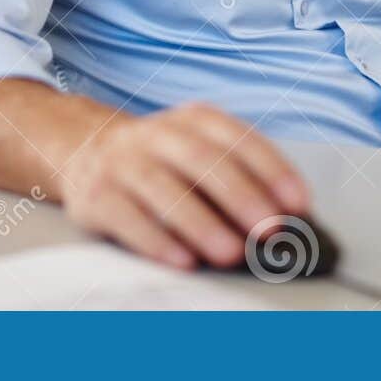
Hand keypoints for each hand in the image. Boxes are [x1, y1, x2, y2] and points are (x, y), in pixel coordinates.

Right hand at [58, 101, 309, 269]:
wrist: (81, 149)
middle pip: (201, 159)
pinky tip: (182, 261)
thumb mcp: (196, 149)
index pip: (236, 137)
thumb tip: (285, 219)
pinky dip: (156, 240)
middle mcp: (157, 135)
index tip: (298, 202)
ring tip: (231, 253)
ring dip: (200, 222)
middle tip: (271, 229)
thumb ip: (237, 174)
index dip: (271, 168)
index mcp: (192, 119)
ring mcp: (122, 163)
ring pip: (162, 187)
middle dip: (240, 195)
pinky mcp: (96, 195)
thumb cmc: (159, 160)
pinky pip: (126, 216)